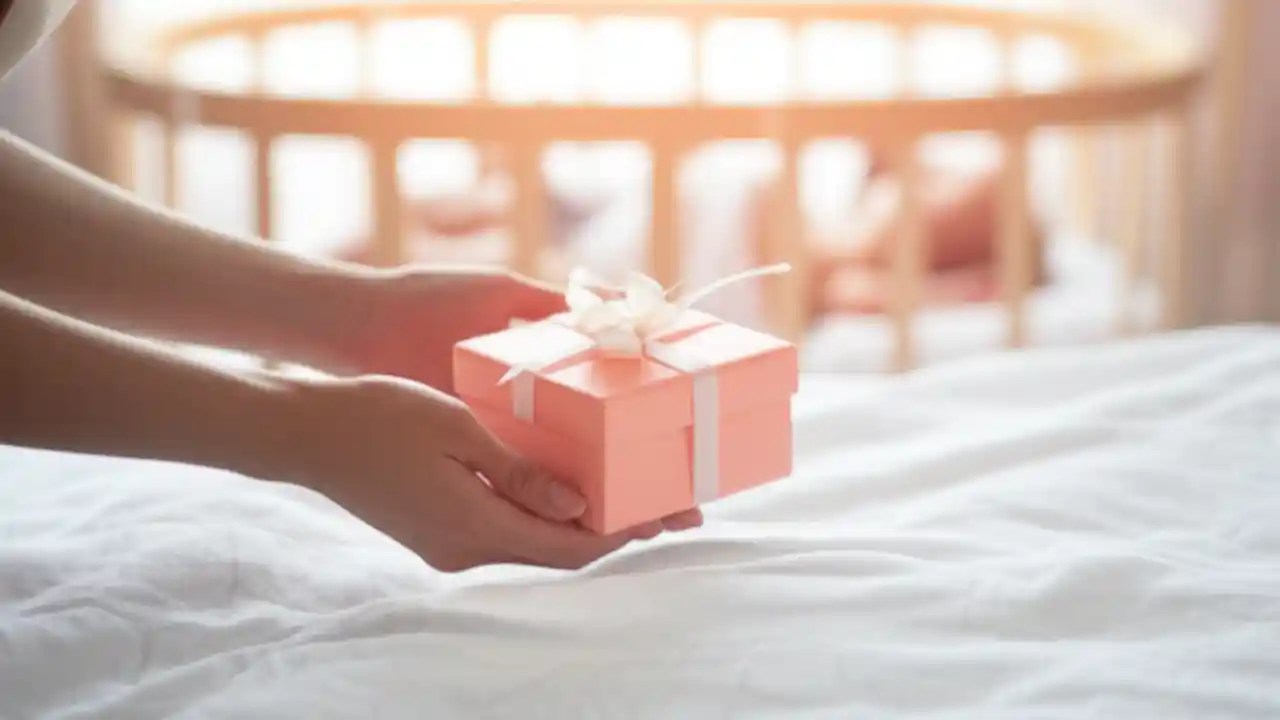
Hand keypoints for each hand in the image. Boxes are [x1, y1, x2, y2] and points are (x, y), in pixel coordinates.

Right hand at [319, 265, 702, 537]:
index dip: (625, 533)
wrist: (305, 435)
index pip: (570, 545)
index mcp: (475, 526)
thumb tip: (582, 507)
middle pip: (559, 553)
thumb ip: (521, 472)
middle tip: (668, 508)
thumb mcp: (458, 430)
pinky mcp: (436, 534)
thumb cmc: (378, 418)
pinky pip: (505, 532)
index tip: (670, 514)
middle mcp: (464, 550)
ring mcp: (447, 547)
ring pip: (533, 544)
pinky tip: (565, 491)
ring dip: (581, 526)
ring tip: (630, 498)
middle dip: (616, 533)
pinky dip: (543, 517)